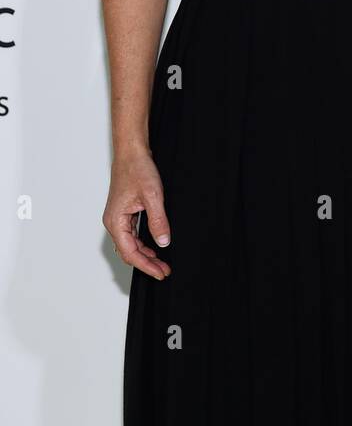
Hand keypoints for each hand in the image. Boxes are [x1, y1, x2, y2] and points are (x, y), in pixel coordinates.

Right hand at [103, 149, 171, 279]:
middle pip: (129, 252)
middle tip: (164, 271)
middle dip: (146, 263)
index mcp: (116, 221)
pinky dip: (143, 244)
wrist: (131, 152)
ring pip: (130, 244)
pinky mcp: (124, 213)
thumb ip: (158, 220)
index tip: (160, 273)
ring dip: (145, 255)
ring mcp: (118, 218)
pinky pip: (132, 235)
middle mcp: (114, 222)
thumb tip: (163, 243)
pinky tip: (154, 247)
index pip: (130, 252)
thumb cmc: (137, 169)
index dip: (146, 265)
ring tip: (161, 263)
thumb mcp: (153, 196)